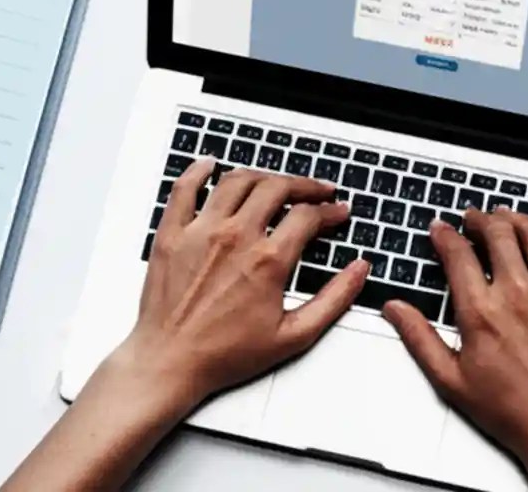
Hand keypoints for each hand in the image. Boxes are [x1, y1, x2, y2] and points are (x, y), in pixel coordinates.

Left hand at [2, 161, 369, 491]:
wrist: (169, 363)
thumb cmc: (225, 354)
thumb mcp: (293, 336)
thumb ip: (333, 300)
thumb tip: (358, 271)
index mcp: (267, 261)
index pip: (308, 216)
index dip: (330, 210)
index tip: (337, 212)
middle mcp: (235, 237)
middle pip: (276, 188)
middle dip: (303, 185)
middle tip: (316, 191)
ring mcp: (200, 231)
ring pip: (236, 181)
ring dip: (262, 176)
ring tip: (275, 182)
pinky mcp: (171, 235)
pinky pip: (184, 189)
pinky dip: (198, 171)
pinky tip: (209, 165)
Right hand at [381, 208, 527, 491]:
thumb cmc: (510, 411)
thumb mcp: (451, 379)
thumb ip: (420, 339)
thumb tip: (395, 309)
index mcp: (482, 311)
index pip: (458, 254)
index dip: (446, 235)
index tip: (442, 229)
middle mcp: (519, 294)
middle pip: (499, 234)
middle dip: (483, 219)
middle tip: (477, 218)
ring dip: (522, 221)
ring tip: (512, 218)